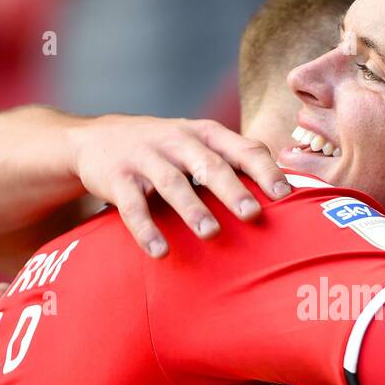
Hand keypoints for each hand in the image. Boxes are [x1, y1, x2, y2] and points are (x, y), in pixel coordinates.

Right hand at [68, 115, 293, 256]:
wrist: (95, 138)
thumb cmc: (164, 149)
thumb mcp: (198, 143)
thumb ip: (234, 160)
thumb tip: (288, 191)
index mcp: (205, 133)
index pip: (241, 148)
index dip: (263, 170)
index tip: (284, 195)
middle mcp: (177, 141)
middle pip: (209, 165)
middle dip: (232, 190)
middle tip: (253, 214)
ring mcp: (145, 158)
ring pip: (172, 183)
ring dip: (193, 209)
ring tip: (210, 233)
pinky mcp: (117, 178)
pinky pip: (132, 206)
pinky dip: (146, 229)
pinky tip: (159, 251)